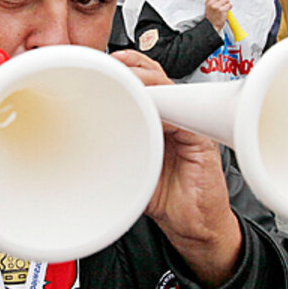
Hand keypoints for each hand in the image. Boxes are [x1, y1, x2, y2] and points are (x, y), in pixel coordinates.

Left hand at [111, 50, 241, 288]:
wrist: (191, 225)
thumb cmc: (164, 196)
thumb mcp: (132, 165)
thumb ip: (119, 143)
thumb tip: (86, 131)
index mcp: (160, 119)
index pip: (145, 80)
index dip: (126, 67)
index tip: (103, 63)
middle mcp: (177, 118)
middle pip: (156, 77)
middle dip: (131, 68)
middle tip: (110, 69)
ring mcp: (190, 127)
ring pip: (169, 89)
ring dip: (144, 82)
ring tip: (124, 83)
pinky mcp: (201, 141)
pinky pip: (183, 115)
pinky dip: (163, 107)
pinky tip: (145, 107)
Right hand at [204, 0, 230, 31]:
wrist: (212, 25)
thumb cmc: (212, 16)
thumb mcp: (209, 6)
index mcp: (208, 1)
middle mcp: (211, 3)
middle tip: (226, 0)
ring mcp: (216, 6)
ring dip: (228, 3)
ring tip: (225, 7)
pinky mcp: (221, 10)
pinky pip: (229, 5)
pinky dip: (230, 7)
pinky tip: (227, 10)